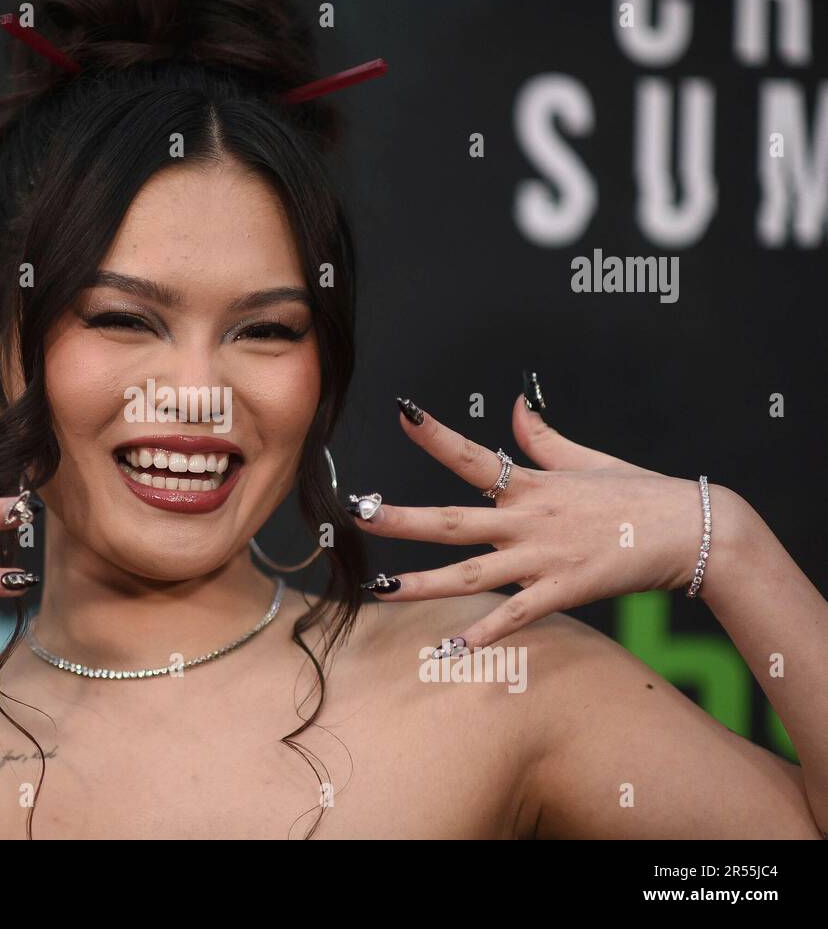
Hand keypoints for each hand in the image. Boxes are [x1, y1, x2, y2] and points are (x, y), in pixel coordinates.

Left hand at [351, 392, 742, 652]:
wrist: (696, 529)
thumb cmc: (640, 492)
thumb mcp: (586, 459)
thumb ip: (541, 438)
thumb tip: (514, 403)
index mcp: (531, 485)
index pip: (473, 455)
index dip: (436, 435)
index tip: (401, 413)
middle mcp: (528, 521)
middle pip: (452, 520)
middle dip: (401, 519)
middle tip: (356, 513)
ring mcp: (543, 559)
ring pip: (470, 574)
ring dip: (421, 583)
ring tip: (378, 589)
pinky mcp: (564, 591)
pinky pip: (515, 616)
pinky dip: (483, 634)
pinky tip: (449, 648)